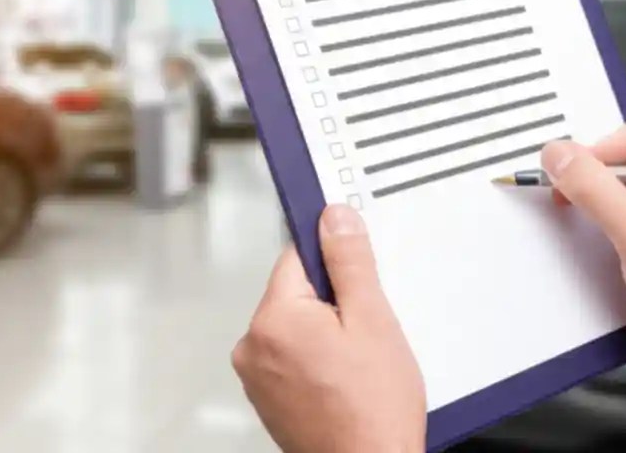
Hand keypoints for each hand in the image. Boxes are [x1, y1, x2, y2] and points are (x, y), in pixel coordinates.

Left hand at [232, 205, 425, 452]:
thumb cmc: (373, 409)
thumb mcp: (372, 320)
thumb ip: (349, 263)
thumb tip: (333, 218)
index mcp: (274, 319)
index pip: (297, 257)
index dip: (332, 261)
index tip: (357, 273)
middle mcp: (252, 345)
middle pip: (295, 293)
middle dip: (332, 303)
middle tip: (366, 332)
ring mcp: (256, 375)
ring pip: (295, 326)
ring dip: (325, 333)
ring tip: (358, 363)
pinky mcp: (266, 398)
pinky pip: (291, 357)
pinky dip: (316, 360)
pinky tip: (345, 381)